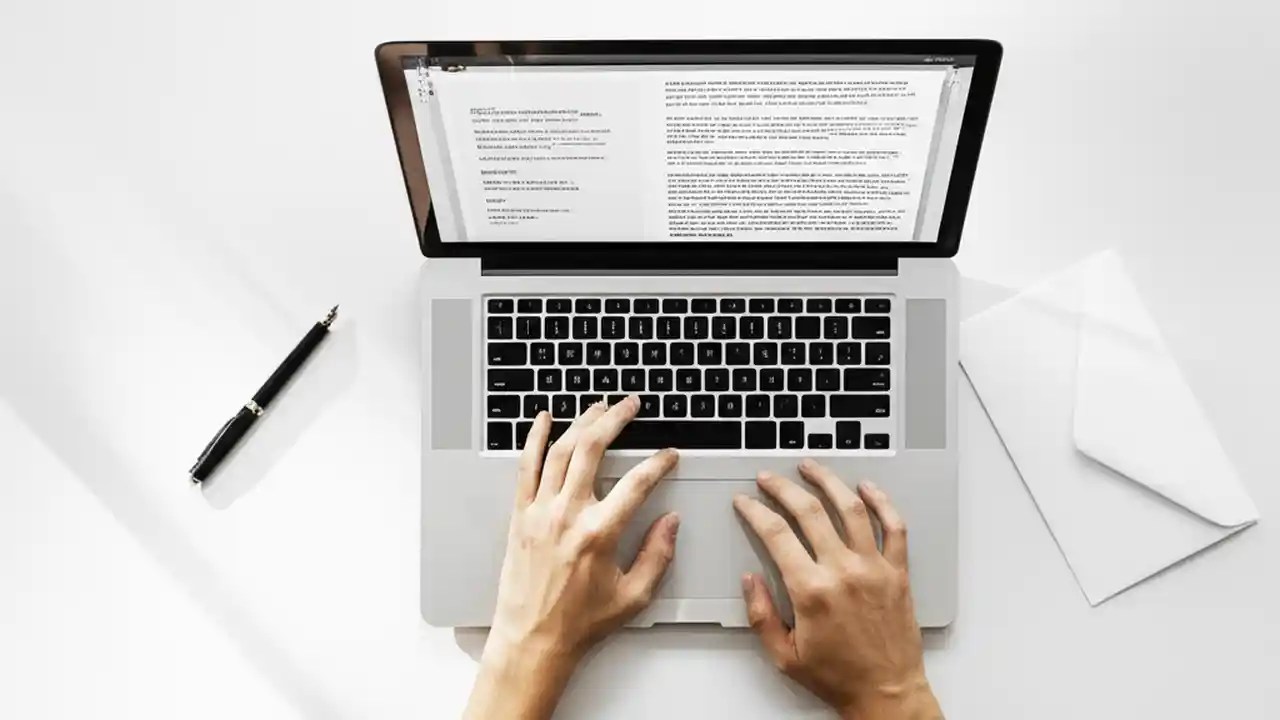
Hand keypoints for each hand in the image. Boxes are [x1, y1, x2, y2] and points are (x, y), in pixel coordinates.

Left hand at [464, 397, 679, 719]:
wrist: (532, 639)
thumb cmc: (579, 623)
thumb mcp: (633, 596)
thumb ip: (657, 555)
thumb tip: (671, 523)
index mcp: (599, 534)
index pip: (637, 483)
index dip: (658, 463)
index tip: (669, 455)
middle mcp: (568, 515)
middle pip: (593, 449)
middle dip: (616, 419)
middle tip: (630, 405)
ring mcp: (540, 511)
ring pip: (561, 450)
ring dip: (582, 422)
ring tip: (599, 406)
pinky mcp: (520, 515)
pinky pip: (526, 467)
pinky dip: (535, 439)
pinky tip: (544, 420)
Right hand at [734, 460, 940, 719]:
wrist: (886, 693)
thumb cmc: (838, 677)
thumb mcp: (783, 655)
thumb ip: (761, 615)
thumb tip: (750, 580)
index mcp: (811, 591)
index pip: (775, 535)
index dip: (755, 512)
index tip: (745, 502)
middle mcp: (843, 572)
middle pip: (808, 511)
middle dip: (782, 488)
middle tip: (769, 478)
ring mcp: (874, 568)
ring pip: (850, 508)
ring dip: (828, 481)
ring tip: (810, 467)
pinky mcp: (897, 572)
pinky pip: (894, 526)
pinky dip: (882, 502)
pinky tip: (867, 488)